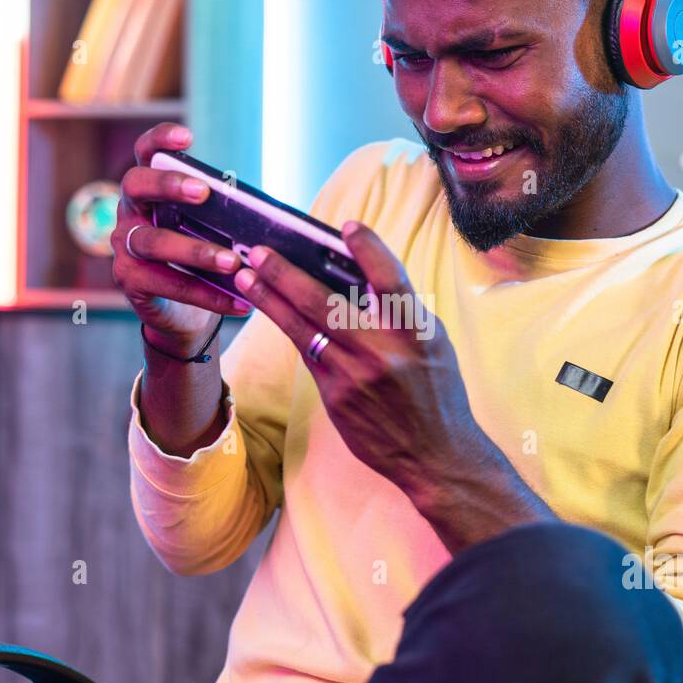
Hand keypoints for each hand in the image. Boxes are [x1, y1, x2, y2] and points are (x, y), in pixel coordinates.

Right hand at [112, 122, 252, 355]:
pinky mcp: (130, 280)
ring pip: (153, 241)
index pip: (145, 153)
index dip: (160, 139)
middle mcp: (130, 211)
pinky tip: (239, 301)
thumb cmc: (199, 259)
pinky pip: (168, 284)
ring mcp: (124, 246)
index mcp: (150, 189)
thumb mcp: (209, 231)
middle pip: (137, 186)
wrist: (180, 312)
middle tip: (203, 191)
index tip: (188, 137)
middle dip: (168, 184)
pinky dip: (206, 294)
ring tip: (233, 261)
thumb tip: (268, 216)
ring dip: (196, 251)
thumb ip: (222, 216)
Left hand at [232, 221, 553, 549]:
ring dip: (270, 299)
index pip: (391, 281)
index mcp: (415, 332)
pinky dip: (288, 326)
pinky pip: (307, 353)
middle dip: (286, 274)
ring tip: (246, 277)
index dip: (369, 250)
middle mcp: (383, 351)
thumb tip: (359, 274)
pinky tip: (269, 308)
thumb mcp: (432, 344)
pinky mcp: (336, 395)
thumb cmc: (437, 392)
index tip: (346, 226)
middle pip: (326, 303)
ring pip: (303, 329)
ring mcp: (354, 375)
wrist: (436, 455)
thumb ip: (400, 311)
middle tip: (259, 252)